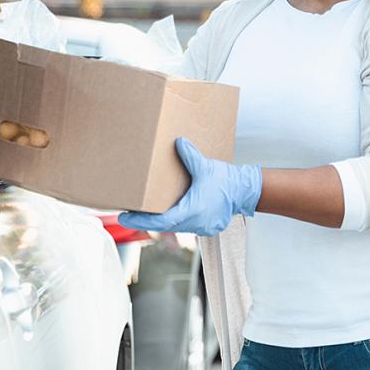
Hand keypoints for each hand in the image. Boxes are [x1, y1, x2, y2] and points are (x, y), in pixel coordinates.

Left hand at [117, 138, 262, 236]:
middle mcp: (195, 223)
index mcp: (191, 211)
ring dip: (163, 220)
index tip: (124, 218)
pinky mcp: (207, 227)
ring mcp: (202, 228)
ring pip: (176, 226)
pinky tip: (171, 210)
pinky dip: (177, 219)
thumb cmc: (225, 180)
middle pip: (165, 226)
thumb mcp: (205, 167)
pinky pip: (187, 226)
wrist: (245, 191)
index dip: (140, 221)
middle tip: (130, 213)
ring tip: (147, 211)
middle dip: (148, 220)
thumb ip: (190, 156)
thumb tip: (178, 142)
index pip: (160, 222)